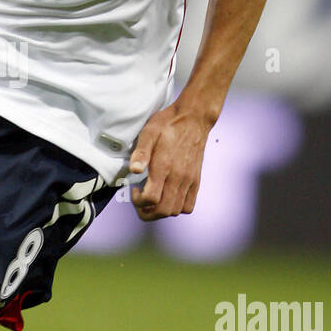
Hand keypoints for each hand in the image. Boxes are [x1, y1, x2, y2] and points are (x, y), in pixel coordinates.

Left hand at [128, 101, 211, 220]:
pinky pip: (189, 205)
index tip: (135, 190)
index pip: (151, 199)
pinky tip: (168, 197)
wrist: (193, 118)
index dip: (138, 201)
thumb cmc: (168, 124)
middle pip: (163, 210)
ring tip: (153, 199)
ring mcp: (189, 180)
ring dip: (161, 211)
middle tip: (140, 200)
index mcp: (164, 166)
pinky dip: (177, 208)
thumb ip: (141, 152)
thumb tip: (134, 169)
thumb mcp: (148, 132)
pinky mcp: (196, 180)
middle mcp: (178, 177)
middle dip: (147, 212)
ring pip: (176, 211)